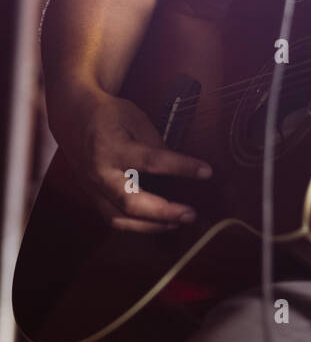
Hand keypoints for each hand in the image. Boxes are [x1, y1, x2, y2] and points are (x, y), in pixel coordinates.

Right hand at [63, 91, 211, 232]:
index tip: (206, 171)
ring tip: (178, 223)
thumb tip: (176, 168)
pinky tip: (158, 223)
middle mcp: (100, 172)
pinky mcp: (92, 197)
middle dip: (163, 213)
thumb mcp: (135, 117)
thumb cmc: (109, 114)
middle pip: (131, 202)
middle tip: (190, 214)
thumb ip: (154, 142)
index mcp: (112, 146)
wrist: (73, 117)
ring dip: (152, 227)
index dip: (182, 167)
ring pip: (119, 219)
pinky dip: (137, 226)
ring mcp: (93, 189)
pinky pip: (114, 219)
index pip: (152, 161)